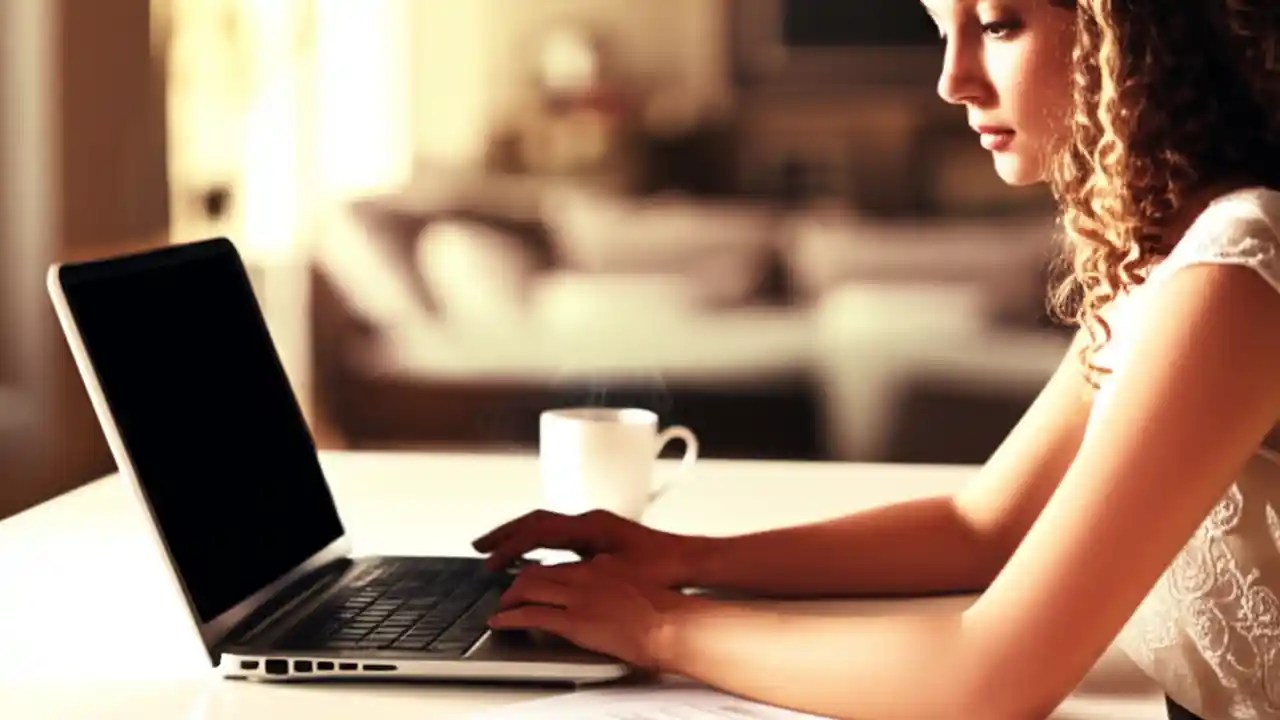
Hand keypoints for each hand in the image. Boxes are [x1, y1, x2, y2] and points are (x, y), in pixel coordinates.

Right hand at [472, 509, 708, 587]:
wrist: (688, 560)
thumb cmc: (660, 568)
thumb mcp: (614, 574)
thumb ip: (577, 573)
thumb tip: (544, 575)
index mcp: (589, 525)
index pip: (538, 531)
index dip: (509, 547)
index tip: (490, 564)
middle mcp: (589, 521)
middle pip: (535, 521)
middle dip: (504, 534)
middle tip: (478, 547)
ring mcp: (593, 527)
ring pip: (545, 526)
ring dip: (519, 537)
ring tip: (496, 551)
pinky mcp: (599, 537)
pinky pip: (557, 535)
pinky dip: (536, 543)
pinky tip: (530, 558)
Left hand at [488, 555, 699, 670]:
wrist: (673, 625)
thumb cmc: (664, 611)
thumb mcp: (635, 587)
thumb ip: (615, 587)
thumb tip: (608, 597)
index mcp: (600, 566)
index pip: (558, 564)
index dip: (536, 572)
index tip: (527, 578)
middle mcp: (585, 575)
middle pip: (537, 572)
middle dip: (515, 582)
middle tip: (505, 592)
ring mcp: (578, 597)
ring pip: (528, 588)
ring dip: (509, 598)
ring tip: (500, 608)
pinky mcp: (574, 621)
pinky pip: (531, 615)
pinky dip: (510, 618)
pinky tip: (500, 622)